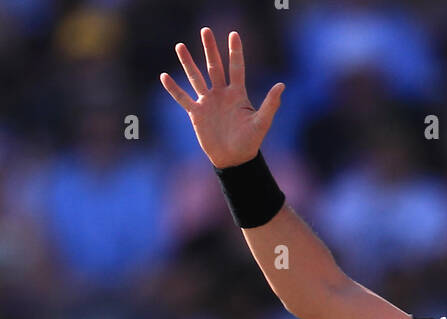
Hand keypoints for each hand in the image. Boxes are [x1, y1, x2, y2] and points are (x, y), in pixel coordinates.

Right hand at [160, 28, 284, 168]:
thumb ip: (270, 104)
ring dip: (188, 62)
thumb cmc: (250, 142)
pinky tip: (164, 76)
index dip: (235, 52)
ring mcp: (208, 102)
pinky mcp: (197, 114)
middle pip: (214, 66)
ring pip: (196, 78)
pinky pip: (183, 98)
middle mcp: (221, 94)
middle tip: (205, 30)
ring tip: (180, 46)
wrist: (234, 160)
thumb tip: (282, 85)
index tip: (234, 34)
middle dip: (210, 49)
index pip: (236, 68)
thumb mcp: (262, 122)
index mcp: (237, 94)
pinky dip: (174, 89)